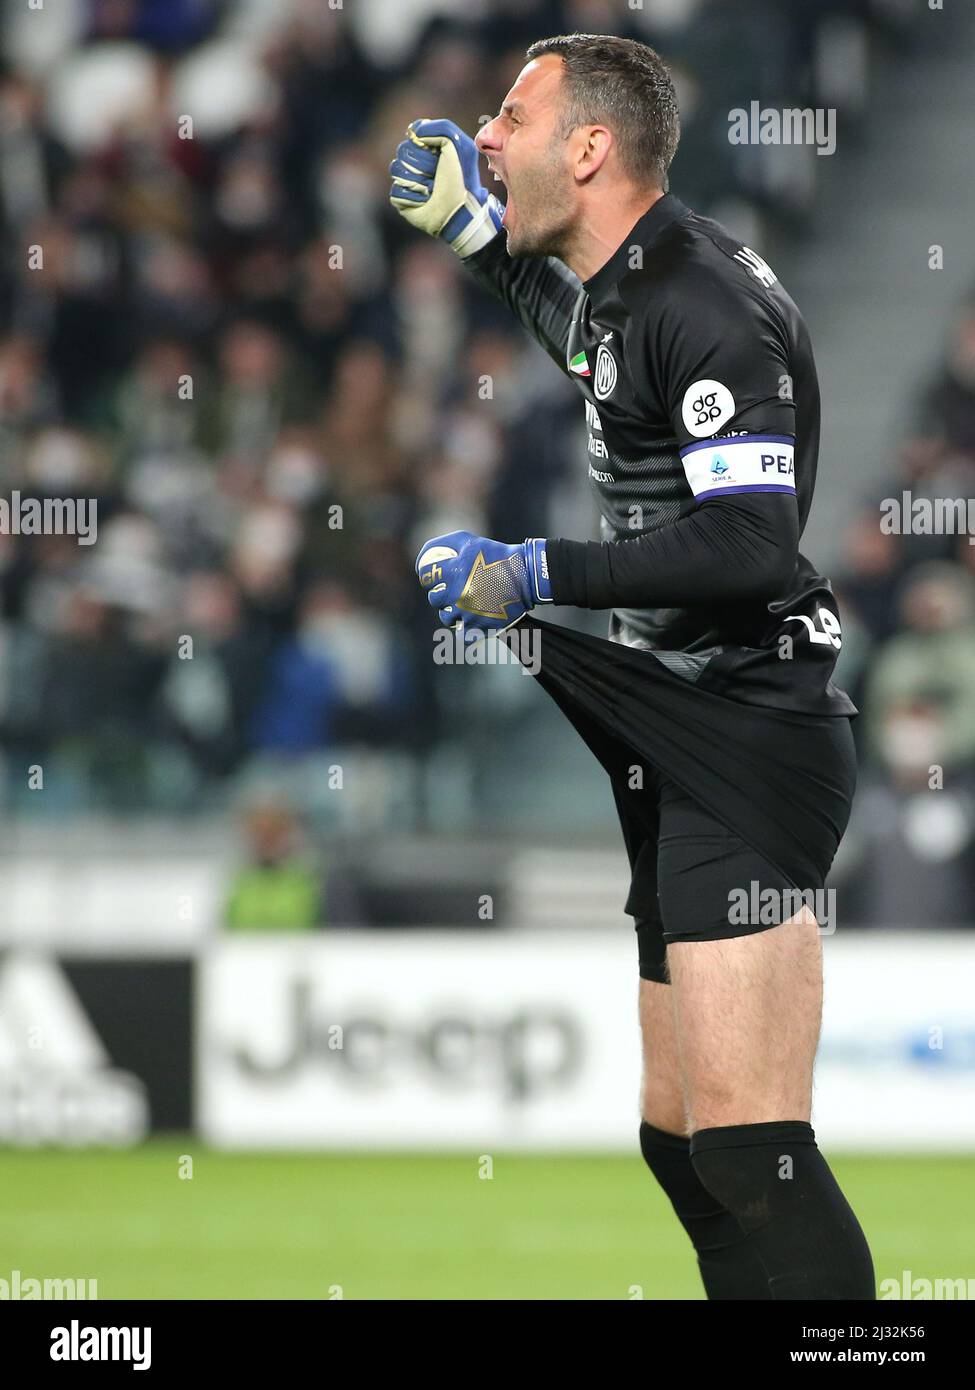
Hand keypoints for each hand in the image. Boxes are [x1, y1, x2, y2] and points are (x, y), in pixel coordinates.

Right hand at [389, 118, 503, 258]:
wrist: (457, 210)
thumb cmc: (460, 179)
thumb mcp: (459, 146)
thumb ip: (442, 128)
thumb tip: (415, 132)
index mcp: (430, 149)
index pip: (413, 134)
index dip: (423, 142)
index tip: (436, 152)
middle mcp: (417, 163)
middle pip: (403, 150)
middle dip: (422, 163)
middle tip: (436, 174)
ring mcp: (408, 181)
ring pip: (396, 169)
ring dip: (417, 180)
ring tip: (430, 189)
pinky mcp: (402, 200)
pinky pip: (396, 191)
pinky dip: (412, 197)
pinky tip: (424, 202)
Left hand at [415, 530, 551, 633]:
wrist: (525, 576)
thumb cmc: (496, 555)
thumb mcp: (470, 542)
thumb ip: (443, 544)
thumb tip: (423, 558)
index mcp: (454, 571)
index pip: (426, 575)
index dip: (428, 575)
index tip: (434, 576)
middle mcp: (458, 594)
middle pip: (434, 598)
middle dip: (440, 593)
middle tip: (452, 589)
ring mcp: (467, 613)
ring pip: (445, 617)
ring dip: (451, 611)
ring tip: (464, 604)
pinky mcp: (478, 628)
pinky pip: (461, 633)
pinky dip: (464, 627)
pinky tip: (471, 618)